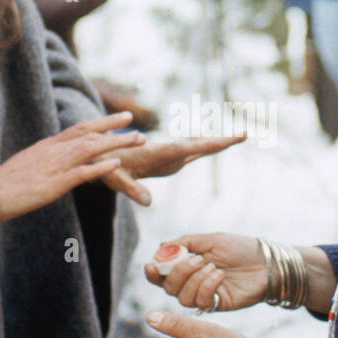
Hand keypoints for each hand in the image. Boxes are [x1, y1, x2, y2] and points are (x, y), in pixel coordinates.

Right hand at [0, 110, 143, 222]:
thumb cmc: (5, 185)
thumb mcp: (28, 166)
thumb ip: (46, 161)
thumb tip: (56, 162)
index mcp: (47, 146)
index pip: (77, 129)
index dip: (99, 123)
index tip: (115, 119)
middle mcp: (53, 151)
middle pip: (88, 132)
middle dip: (112, 124)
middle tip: (132, 119)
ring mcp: (55, 166)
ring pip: (91, 148)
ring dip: (116, 143)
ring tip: (137, 140)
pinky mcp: (55, 184)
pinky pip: (82, 173)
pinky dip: (101, 167)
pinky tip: (117, 163)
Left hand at [99, 133, 245, 206]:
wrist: (93, 154)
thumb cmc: (103, 168)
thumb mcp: (116, 181)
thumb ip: (132, 189)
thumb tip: (149, 202)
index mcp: (158, 152)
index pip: (189, 147)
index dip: (211, 144)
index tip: (230, 138)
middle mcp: (165, 150)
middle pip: (198, 144)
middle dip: (221, 140)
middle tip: (243, 134)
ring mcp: (166, 154)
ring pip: (195, 146)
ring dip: (215, 142)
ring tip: (237, 137)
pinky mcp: (165, 159)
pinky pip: (188, 152)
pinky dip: (204, 147)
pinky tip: (213, 145)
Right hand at [144, 232, 268, 311]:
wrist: (265, 262)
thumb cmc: (240, 248)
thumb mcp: (212, 240)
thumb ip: (187, 243)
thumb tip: (162, 246)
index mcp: (188, 267)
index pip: (162, 275)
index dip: (153, 273)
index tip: (152, 265)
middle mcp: (192, 283)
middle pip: (169, 288)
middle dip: (179, 273)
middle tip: (198, 260)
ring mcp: (204, 295)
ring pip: (183, 297)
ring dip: (196, 279)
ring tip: (213, 266)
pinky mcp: (217, 305)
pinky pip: (201, 302)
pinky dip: (207, 286)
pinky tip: (220, 276)